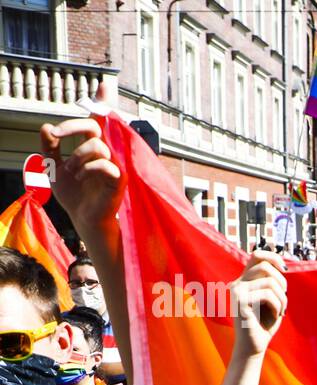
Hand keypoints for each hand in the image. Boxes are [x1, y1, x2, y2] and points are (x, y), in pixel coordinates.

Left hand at [40, 82, 121, 232]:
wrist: (82, 217)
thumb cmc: (73, 194)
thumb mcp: (53, 166)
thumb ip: (50, 147)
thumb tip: (46, 126)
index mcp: (93, 145)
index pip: (98, 119)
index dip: (102, 102)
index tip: (103, 84)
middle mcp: (106, 151)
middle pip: (94, 125)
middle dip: (72, 127)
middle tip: (55, 135)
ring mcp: (115, 164)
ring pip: (97, 146)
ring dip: (77, 157)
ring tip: (71, 172)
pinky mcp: (120, 179)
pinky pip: (106, 166)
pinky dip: (89, 169)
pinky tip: (81, 178)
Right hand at [230, 251, 287, 353]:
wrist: (254, 346)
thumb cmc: (265, 324)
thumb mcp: (272, 300)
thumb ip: (273, 283)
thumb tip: (282, 265)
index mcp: (244, 281)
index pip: (256, 255)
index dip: (273, 257)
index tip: (285, 269)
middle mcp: (237, 283)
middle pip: (265, 266)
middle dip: (282, 281)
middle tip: (284, 297)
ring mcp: (236, 291)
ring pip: (269, 281)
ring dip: (282, 297)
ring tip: (281, 310)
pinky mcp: (239, 301)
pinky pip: (267, 294)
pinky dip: (278, 305)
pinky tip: (276, 315)